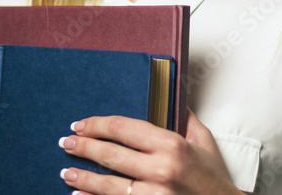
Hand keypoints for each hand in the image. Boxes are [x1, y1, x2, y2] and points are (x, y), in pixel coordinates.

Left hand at [59, 109, 241, 194]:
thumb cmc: (215, 179)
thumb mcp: (205, 141)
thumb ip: (185, 118)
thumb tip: (172, 97)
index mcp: (172, 145)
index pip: (124, 128)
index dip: (98, 124)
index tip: (82, 123)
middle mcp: (161, 169)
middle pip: (111, 154)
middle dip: (83, 147)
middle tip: (66, 142)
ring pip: (108, 184)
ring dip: (83, 176)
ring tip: (66, 171)